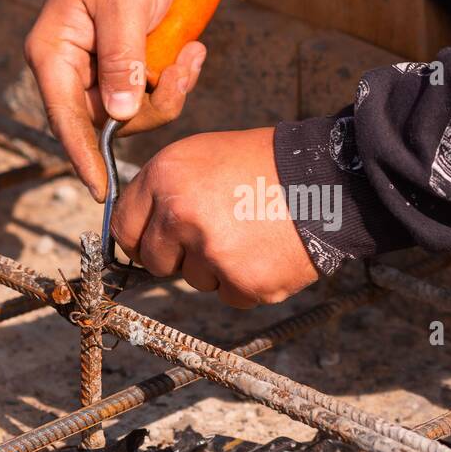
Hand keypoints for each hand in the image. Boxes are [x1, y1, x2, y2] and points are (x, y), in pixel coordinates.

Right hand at [24, 0, 206, 199]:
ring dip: (170, 87)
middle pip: (110, 122)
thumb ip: (122, 60)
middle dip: (153, 104)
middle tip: (184, 67)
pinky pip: (151, 92)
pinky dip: (174, 77)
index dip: (85, 158)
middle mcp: (71, 70)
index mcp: (54, 56)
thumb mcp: (125, 6)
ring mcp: (98, 72)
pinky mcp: (124, 68)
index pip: (66, 121)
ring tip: (191, 51)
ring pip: (137, 110)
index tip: (101, 191)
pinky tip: (190, 50)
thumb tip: (118, 114)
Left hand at [111, 128, 319, 307]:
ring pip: (195, 280)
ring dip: (218, 267)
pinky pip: (230, 295)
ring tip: (251, 233)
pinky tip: (267, 251)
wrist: (326, 178)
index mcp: (165, 177)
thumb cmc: (263, 164)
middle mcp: (180, 215)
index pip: (124, 228)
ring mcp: (211, 252)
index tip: (157, 242)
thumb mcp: (202, 156)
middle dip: (180, 256)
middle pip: (156, 261)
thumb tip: (138, 231)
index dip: (142, 238)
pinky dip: (247, 281)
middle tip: (217, 234)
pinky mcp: (242, 281)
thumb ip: (164, 191)